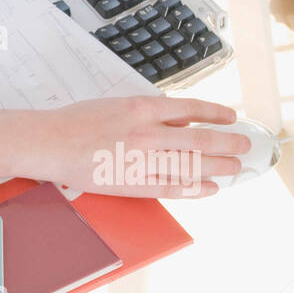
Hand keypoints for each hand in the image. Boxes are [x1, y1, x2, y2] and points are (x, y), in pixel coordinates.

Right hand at [34, 95, 248, 198]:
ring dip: (218, 166)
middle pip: (199, 139)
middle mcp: (146, 133)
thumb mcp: (116, 104)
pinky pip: (172, 187)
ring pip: (191, 164)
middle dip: (227, 143)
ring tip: (234, 168)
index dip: (215, 113)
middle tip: (244, 146)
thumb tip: (180, 119)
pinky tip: (210, 187)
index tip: (231, 117)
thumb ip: (148, 112)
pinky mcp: (132, 183)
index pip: (190, 108)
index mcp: (141, 107)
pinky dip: (195, 188)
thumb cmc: (77, 121)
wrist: (49, 142)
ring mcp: (141, 160)